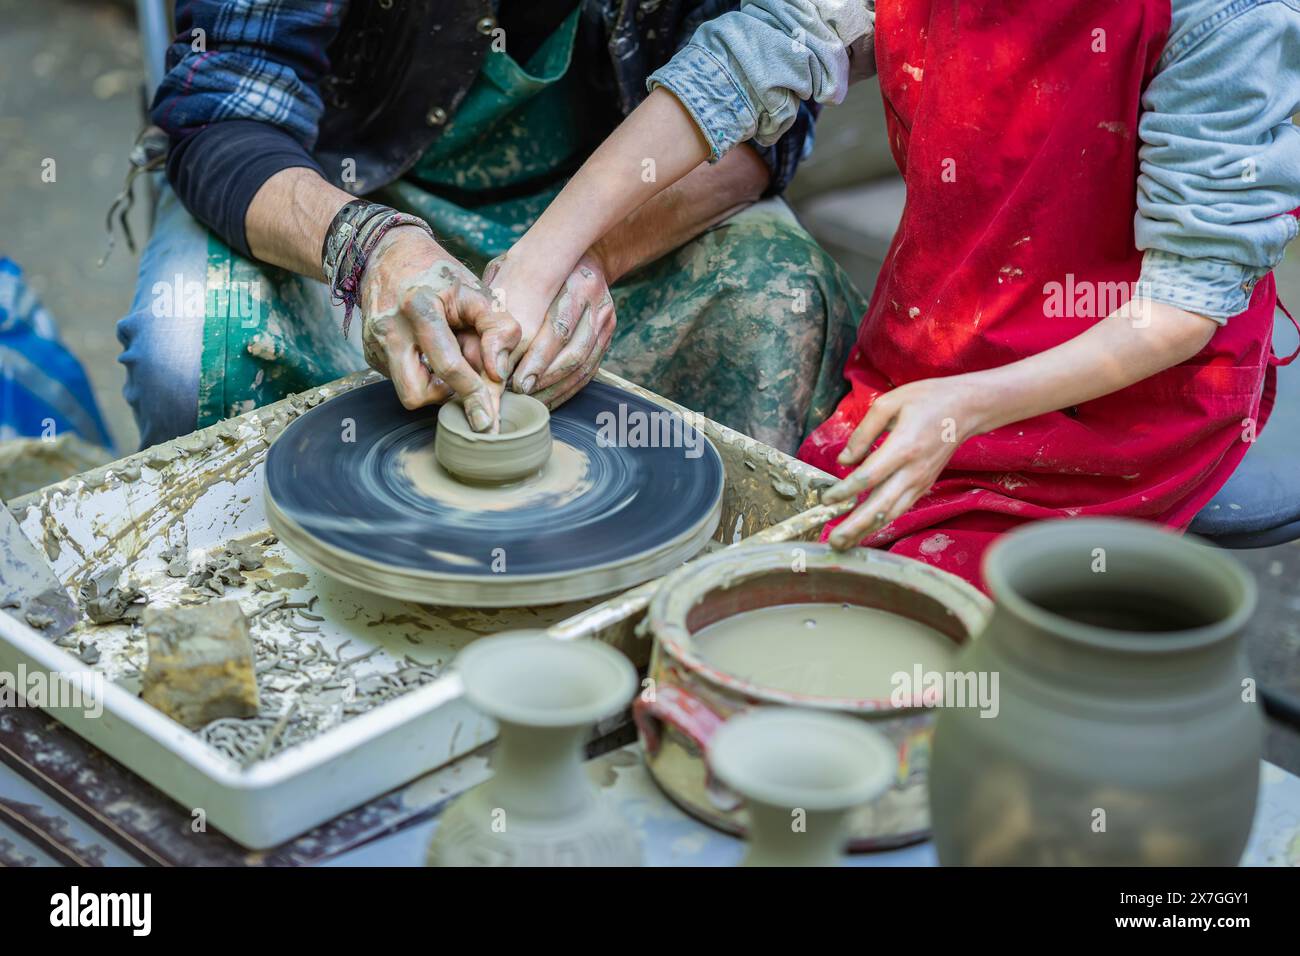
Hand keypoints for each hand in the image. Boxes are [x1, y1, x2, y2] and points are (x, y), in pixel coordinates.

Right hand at [359, 227, 519, 429]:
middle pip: (415, 393)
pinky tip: (430, 354)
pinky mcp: (370, 354)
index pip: (447, 364)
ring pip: (407, 392)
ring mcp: (374, 344)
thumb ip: (498, 328)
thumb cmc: (440, 276)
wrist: (388, 256)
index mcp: (419, 307)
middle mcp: (390, 329)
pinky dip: (422, 375)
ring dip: (434, 387)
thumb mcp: (477, 291)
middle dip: (444, 399)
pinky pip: (401, 380)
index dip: (471, 393)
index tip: (487, 419)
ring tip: (450, 363)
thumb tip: (497, 373)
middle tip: (468, 390)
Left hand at [483, 250, 616, 408]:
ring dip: (553, 387)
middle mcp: (597, 304)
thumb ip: (500, 297)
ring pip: (581, 367)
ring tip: (527, 400)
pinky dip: (565, 389)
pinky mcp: (607, 339)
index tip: (510, 376)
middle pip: (571, 352)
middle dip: (541, 377)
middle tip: (516, 392)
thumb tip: (479, 340)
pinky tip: (545, 398)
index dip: (534, 357)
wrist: (585, 256)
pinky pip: (587, 373)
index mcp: (579, 283)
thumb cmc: (538, 265)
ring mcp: (606, 323)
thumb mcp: (515, 266)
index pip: (557, 328)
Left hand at [821, 376, 989, 549]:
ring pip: (892, 513)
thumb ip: (863, 432)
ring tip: (844, 544)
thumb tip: (844, 460)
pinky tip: (863, 530)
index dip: (846, 491)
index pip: (869, 476)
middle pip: (881, 505)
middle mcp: (914, 470)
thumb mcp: (890, 403)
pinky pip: (900, 508)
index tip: (826, 500)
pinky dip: (881, 522)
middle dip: (855, 525)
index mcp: (904, 447)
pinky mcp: (924, 485)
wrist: (967, 408)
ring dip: (866, 530)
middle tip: (833, 541)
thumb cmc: (926, 400)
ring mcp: (921, 481)